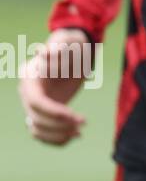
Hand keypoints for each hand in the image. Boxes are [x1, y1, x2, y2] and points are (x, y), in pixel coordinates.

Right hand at [19, 28, 89, 144]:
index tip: (74, 116)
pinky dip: (55, 138)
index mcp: (30, 77)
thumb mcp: (67, 42)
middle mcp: (28, 92)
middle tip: (83, 122)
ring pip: (36, 128)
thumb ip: (58, 47)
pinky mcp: (43, 110)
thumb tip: (45, 53)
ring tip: (79, 133)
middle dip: (58, 125)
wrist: (75, 50)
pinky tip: (74, 137)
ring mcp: (34, 102)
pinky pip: (42, 131)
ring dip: (57, 135)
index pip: (35, 102)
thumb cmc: (71, 44)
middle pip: (35, 118)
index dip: (53, 112)